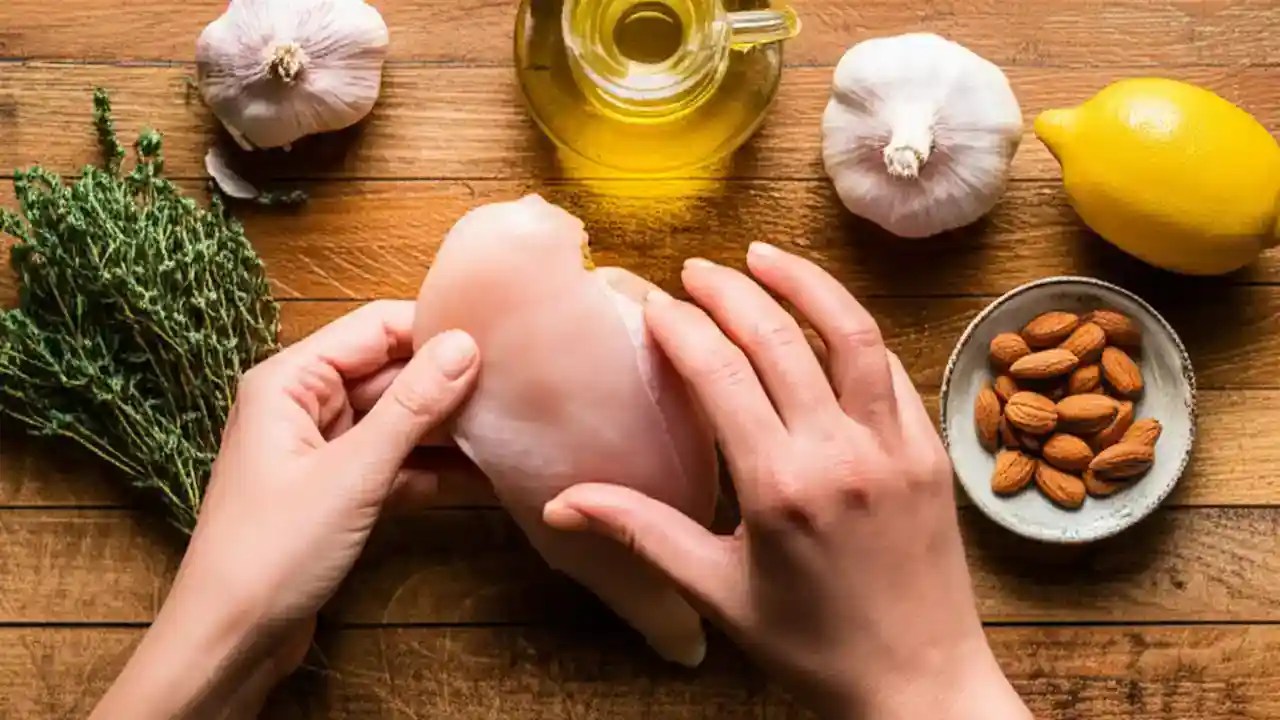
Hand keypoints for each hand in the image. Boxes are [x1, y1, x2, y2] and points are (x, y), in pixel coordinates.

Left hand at [91, 301, 479, 719]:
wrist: (230, 641)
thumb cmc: (271, 553)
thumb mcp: (353, 474)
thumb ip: (412, 407)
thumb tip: (465, 345)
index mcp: (289, 381)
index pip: (374, 328)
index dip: (434, 328)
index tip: (498, 338)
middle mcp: (302, 405)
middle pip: (388, 372)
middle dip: (447, 380)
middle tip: (515, 387)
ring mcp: (319, 449)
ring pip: (395, 420)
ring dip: (444, 428)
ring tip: (507, 427)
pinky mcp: (335, 491)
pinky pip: (392, 462)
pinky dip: (429, 468)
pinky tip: (478, 475)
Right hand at [544, 245, 1030, 718]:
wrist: (919, 686)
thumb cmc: (815, 648)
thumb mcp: (718, 593)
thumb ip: (643, 533)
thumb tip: (562, 505)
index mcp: (780, 487)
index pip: (720, 373)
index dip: (681, 327)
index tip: (654, 304)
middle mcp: (841, 452)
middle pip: (779, 338)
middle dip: (730, 291)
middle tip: (695, 270)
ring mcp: (894, 446)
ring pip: (851, 333)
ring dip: (804, 284)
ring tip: (764, 255)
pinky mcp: (931, 452)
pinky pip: (889, 370)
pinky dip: (852, 332)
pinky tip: (826, 320)